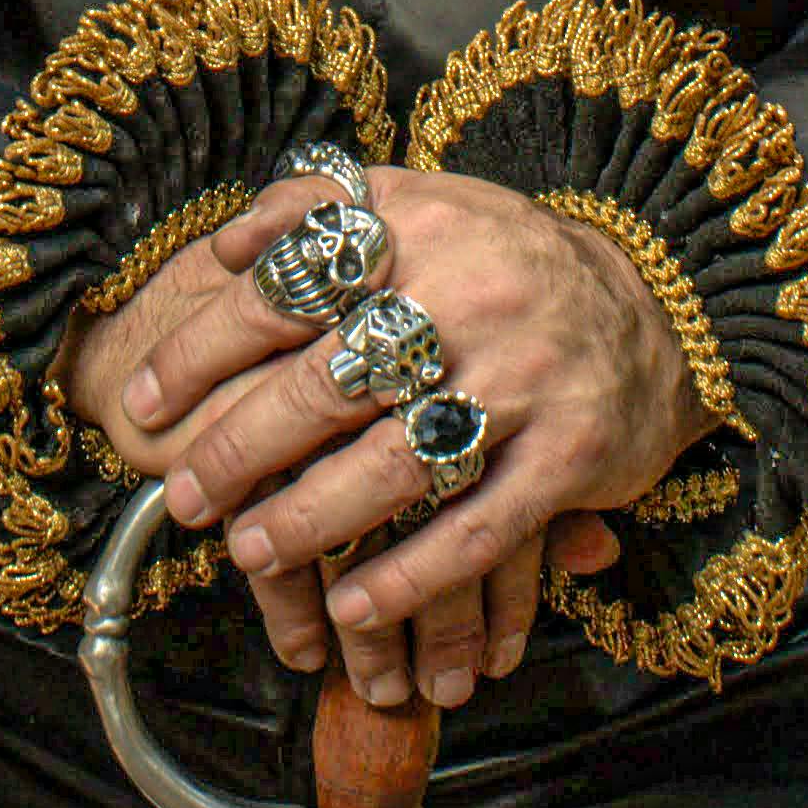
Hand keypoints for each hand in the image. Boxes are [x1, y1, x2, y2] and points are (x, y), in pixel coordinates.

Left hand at [99, 168, 712, 711]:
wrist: (665, 302)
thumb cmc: (513, 258)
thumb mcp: (426, 201)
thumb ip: (321, 207)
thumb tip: (225, 244)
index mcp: (421, 230)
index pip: (285, 288)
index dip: (202, 349)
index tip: (143, 401)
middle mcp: (470, 298)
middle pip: (326, 383)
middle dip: (239, 448)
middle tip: (185, 493)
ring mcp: (523, 381)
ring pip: (394, 465)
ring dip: (310, 521)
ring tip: (249, 552)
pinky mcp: (569, 456)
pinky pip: (476, 530)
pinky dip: (409, 576)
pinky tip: (353, 606)